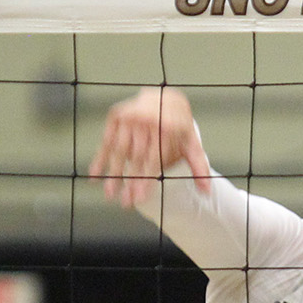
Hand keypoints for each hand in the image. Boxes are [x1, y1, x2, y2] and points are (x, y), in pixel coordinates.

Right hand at [87, 88, 211, 208]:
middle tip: (125, 203)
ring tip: (109, 194)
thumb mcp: (192, 143)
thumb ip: (199, 166)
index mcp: (168, 125)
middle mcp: (148, 118)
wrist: (166, 99)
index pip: (154, 159)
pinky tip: (95, 174)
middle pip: (136, 157)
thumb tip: (207, 191)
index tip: (139, 199)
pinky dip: (100, 157)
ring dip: (113, 173)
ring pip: (119, 150)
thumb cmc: (179, 127)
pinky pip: (107, 139)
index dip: (145, 180)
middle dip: (130, 182)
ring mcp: (131, 114)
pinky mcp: (118, 113)